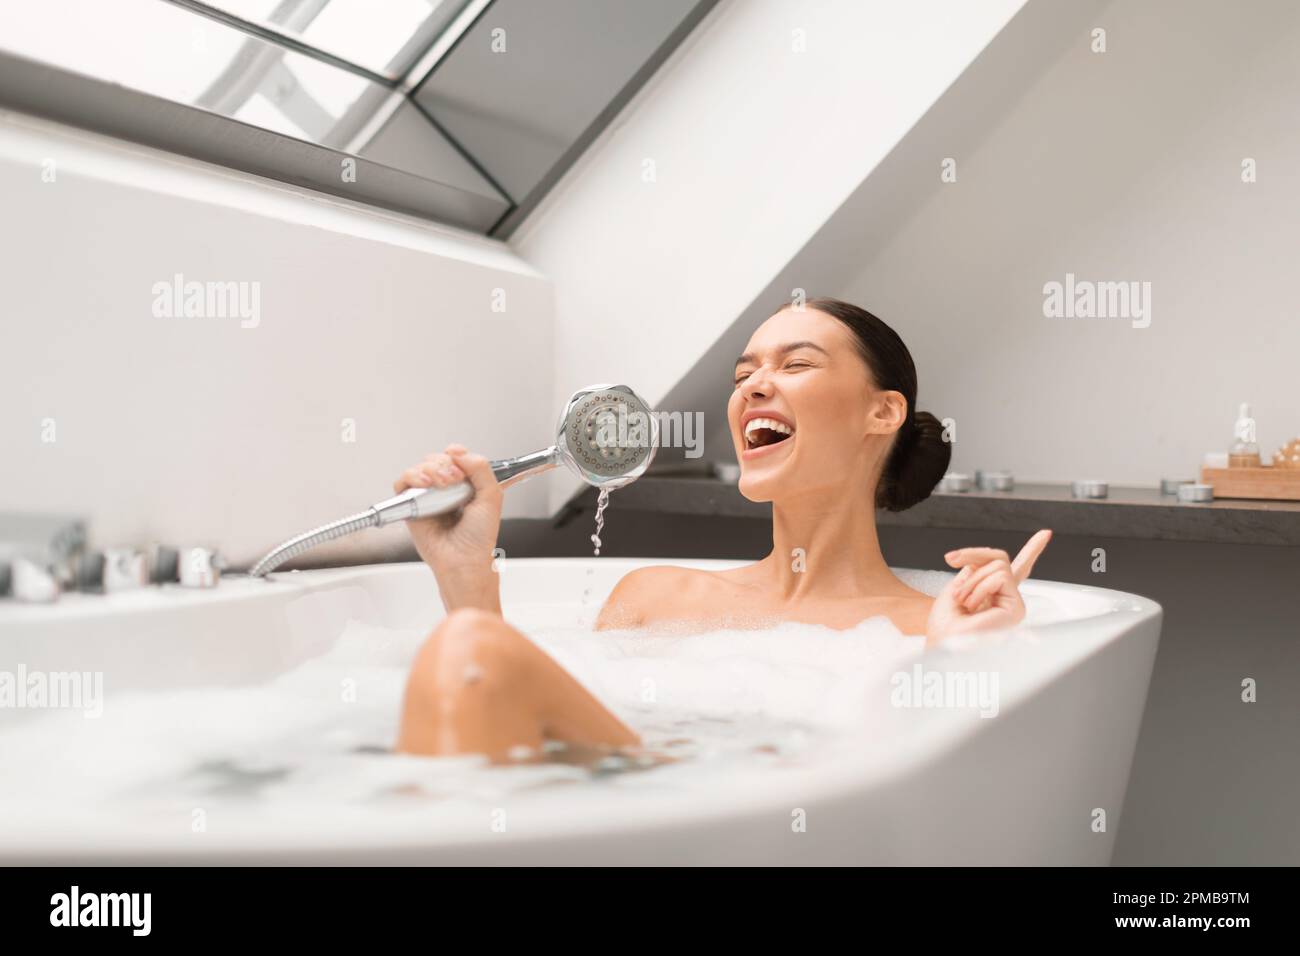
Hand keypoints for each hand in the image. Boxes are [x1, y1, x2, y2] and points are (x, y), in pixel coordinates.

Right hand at [393, 444, 502, 612]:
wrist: (464, 559)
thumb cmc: (479, 537)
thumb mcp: (492, 495)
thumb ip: (480, 468)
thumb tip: (459, 452)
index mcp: (465, 485)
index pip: (456, 457)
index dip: (457, 456)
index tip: (462, 467)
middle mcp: (445, 489)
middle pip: (436, 459)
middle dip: (445, 464)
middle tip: (454, 479)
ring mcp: (428, 497)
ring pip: (420, 468)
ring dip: (430, 469)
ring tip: (442, 484)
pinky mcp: (411, 506)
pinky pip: (402, 483)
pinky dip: (411, 478)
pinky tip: (424, 485)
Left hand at [925, 530, 1051, 645]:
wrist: (943, 641)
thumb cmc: (945, 623)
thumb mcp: (957, 587)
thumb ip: (977, 571)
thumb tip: (987, 562)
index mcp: (994, 593)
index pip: (1017, 569)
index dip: (1032, 551)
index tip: (1046, 533)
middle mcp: (1007, 598)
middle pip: (999, 557)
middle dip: (973, 553)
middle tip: (951, 561)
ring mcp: (1014, 603)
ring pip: (998, 565)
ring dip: (972, 579)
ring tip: (964, 601)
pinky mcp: (1017, 608)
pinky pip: (1000, 577)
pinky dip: (980, 586)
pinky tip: (975, 605)